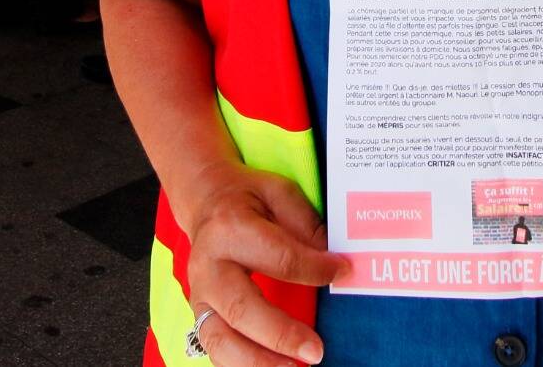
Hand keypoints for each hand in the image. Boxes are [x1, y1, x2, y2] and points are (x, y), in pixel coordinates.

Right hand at [183, 163, 346, 365]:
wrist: (205, 200)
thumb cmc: (247, 198)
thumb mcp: (281, 193)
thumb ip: (306, 226)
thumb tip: (333, 262)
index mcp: (231, 228)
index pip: (279, 257)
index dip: (315, 269)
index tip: (343, 272)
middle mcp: (208, 265)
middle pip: (242, 308)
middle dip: (280, 334)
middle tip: (315, 351)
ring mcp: (199, 293)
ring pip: (219, 338)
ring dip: (256, 361)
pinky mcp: (199, 312)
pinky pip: (215, 347)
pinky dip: (241, 365)